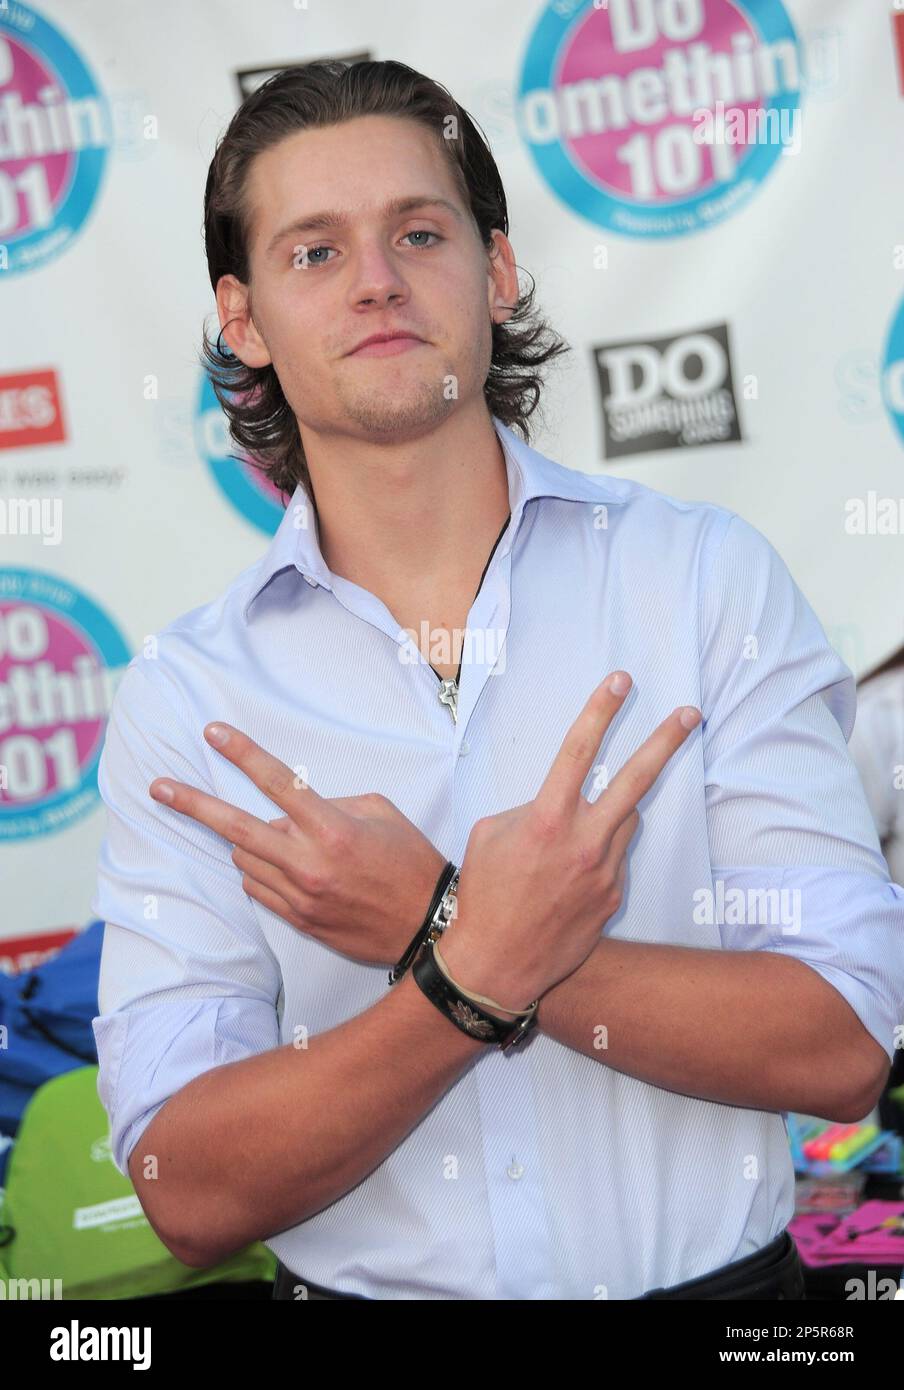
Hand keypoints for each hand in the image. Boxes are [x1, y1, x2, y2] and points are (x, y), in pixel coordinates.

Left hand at [149, 723, 445, 966]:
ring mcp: (299, 895)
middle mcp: (308, 861)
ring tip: (279, 839)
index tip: (213, 733)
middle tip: (158, 788)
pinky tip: (282, 866)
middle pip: (235, 827)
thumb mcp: (382, 813)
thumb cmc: (411, 862)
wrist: (428, 928)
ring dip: (249, 841)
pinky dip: (260, 871)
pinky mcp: (298, 920)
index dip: (242, 753)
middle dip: (191, 805)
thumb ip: (333, 803)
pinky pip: (257, 888)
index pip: (277, 782)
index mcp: (331, 828)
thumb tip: (295, 807)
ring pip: (244, 858)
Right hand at [440, 672, 700, 1008]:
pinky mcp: (613, 897)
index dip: (600, 711)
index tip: (620, 682)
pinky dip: (597, 856)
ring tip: (568, 842)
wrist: (497, 963)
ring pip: (624, 822)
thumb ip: (529, 809)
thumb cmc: (484, 894)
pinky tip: (565, 881)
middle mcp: (584, 842)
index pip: (579, 752)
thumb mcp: (489, 835)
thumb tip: (557, 803)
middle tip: (690, 713)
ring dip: (608, 816)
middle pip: (636, 780)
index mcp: (547, 820)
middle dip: (665, 742)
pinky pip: (614, 858)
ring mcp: (605, 871)